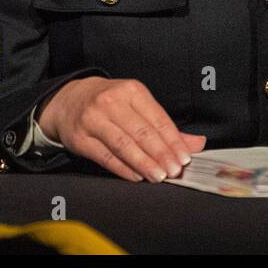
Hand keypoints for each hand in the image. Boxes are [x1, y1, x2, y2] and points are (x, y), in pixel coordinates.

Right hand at [36, 77, 206, 182]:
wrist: (70, 101)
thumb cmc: (110, 103)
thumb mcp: (137, 105)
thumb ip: (166, 127)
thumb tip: (197, 144)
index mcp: (131, 91)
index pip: (157, 119)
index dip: (173, 141)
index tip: (184, 158)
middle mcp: (111, 102)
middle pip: (141, 132)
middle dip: (161, 154)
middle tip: (174, 171)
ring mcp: (93, 119)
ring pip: (124, 145)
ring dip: (144, 163)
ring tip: (159, 176)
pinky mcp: (80, 138)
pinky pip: (106, 157)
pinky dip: (123, 168)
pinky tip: (137, 176)